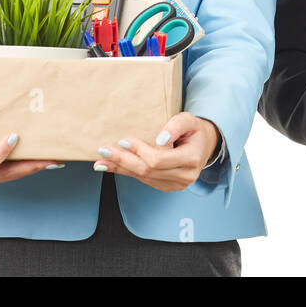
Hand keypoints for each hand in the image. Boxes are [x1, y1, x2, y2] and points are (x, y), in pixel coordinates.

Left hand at [93, 112, 220, 192]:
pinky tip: (112, 168)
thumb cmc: (194, 130)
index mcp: (191, 159)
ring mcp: (177, 184)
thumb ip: (175, 125)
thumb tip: (159, 139)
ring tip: (101, 161)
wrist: (203, 145)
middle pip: (147, 171)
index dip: (139, 151)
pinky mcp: (168, 186)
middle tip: (103, 151)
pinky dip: (127, 173)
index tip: (123, 140)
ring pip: (143, 178)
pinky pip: (145, 181)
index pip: (158, 159)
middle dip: (123, 161)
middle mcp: (185, 176)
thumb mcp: (189, 120)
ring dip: (121, 169)